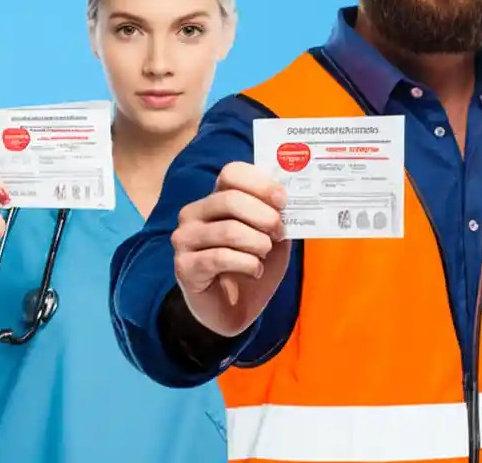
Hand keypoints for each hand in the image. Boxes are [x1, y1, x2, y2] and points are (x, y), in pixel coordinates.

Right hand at [172, 161, 289, 336]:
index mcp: (215, 198)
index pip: (231, 173)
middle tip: (278, 233)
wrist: (233, 309)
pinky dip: (248, 264)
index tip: (283, 201)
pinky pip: (221, 258)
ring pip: (229, 230)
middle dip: (264, 216)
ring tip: (264, 255)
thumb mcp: (272, 237)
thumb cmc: (252, 266)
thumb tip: (296, 198)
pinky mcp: (185, 266)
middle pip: (230, 199)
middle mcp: (194, 213)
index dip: (261, 184)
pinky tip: (255, 271)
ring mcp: (185, 238)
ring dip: (258, 244)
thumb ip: (278, 216)